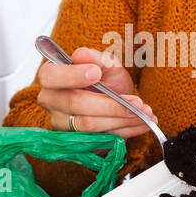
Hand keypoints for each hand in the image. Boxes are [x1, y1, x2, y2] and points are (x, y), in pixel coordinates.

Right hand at [35, 45, 155, 138]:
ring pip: (89, 125)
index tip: (96, 73)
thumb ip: (97, 58)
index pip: (51, 76)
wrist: (115, 102)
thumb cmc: (105, 80)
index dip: (72, 75)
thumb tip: (82, 55)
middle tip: (136, 102)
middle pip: (74, 104)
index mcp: (51, 75)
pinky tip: (141, 123)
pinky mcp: (73, 141)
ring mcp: (60, 123)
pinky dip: (125, 131)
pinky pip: (99, 139)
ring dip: (122, 119)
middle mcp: (51, 100)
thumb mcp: (106, 65)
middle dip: (110, 104)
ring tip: (145, 112)